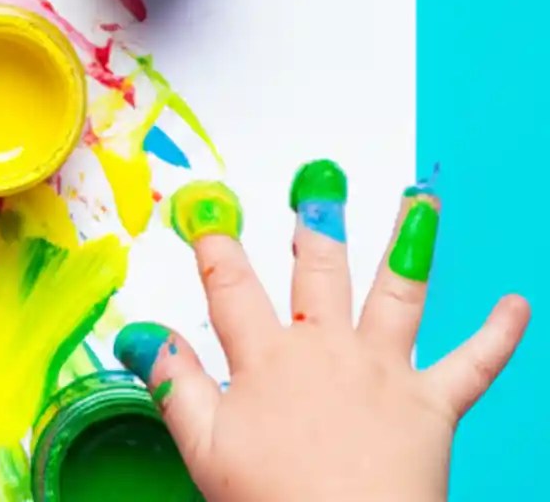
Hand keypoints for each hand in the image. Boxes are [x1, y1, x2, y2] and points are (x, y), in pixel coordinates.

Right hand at [114, 161, 529, 501]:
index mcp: (268, 360)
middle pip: (319, 272)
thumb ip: (175, 383)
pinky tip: (518, 305)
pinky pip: (475, 362)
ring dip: (411, 243)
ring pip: (398, 293)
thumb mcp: (204, 445)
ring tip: (422, 201)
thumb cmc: (274, 501)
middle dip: (315, 225)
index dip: (214, 245)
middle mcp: (328, 350)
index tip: (203, 209)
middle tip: (317, 184)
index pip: (232, 287)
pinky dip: (500, 333)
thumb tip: (141, 333)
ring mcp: (385, 371)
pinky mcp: (434, 404)